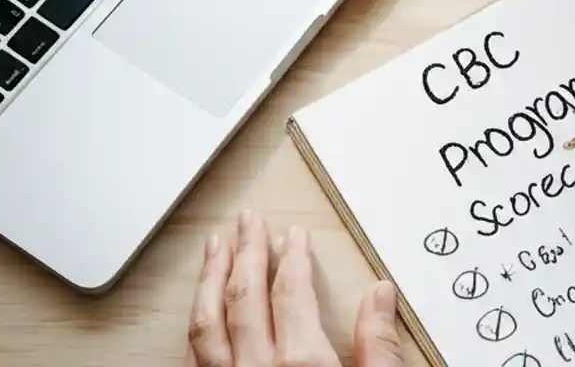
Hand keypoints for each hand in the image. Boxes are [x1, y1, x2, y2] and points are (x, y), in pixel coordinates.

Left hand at [187, 211, 403, 366]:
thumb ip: (378, 347)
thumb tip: (381, 296)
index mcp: (301, 362)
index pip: (291, 293)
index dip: (293, 259)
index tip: (294, 236)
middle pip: (245, 296)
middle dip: (248, 252)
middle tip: (249, 222)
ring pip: (207, 322)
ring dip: (210, 279)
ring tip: (215, 248)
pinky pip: (192, 354)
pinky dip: (196, 322)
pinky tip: (198, 308)